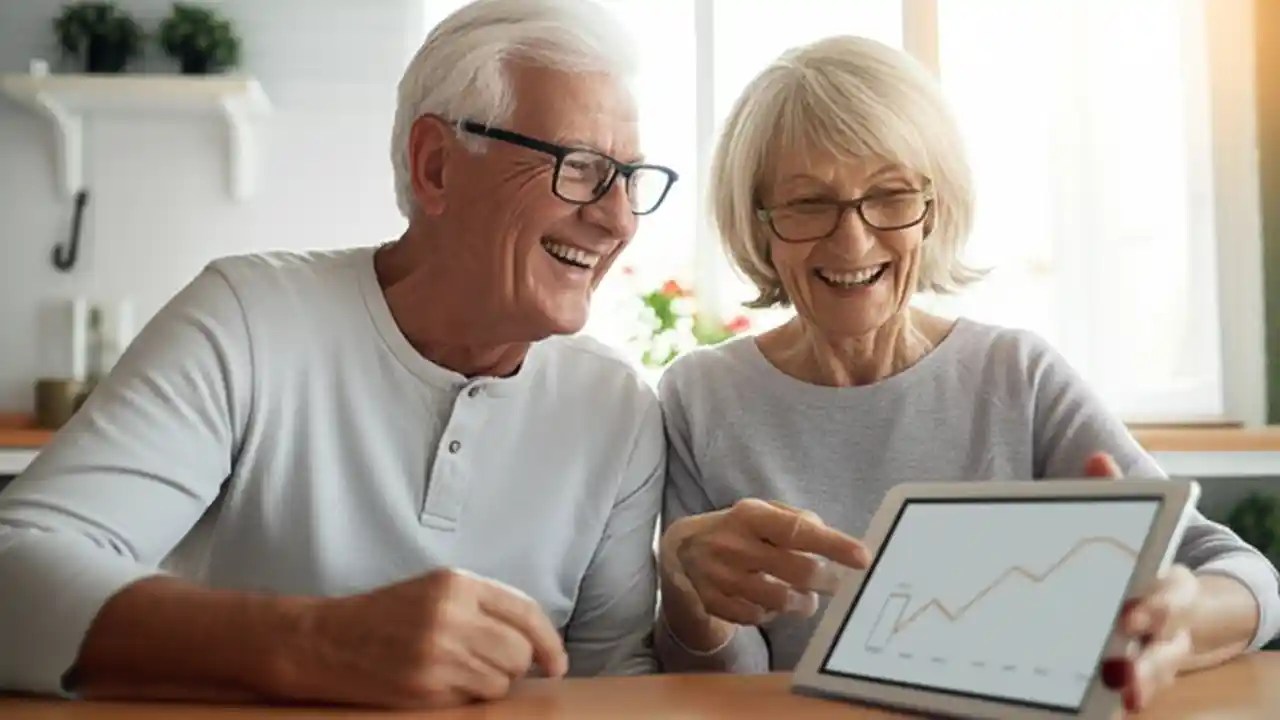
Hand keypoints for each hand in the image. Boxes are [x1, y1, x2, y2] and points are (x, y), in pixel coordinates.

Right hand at [298, 569, 567, 708]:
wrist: (325, 641)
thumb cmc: (385, 616)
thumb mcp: (434, 591)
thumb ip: (483, 606)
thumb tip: (537, 643)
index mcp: (456, 584)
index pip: (526, 612)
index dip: (549, 641)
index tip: (557, 663)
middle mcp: (450, 615)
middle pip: (518, 652)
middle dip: (514, 665)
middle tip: (490, 664)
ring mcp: (438, 653)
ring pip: (500, 681)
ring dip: (489, 683)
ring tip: (458, 672)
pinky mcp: (425, 688)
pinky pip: (472, 701)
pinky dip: (466, 698)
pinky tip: (441, 684)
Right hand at [660, 499, 869, 642]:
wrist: (682, 551)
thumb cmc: (738, 529)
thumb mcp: (763, 511)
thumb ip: (796, 520)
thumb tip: (827, 538)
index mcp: (750, 516)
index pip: (798, 530)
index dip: (833, 545)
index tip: (862, 557)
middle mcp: (734, 545)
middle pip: (795, 571)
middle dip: (826, 580)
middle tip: (836, 583)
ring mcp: (722, 577)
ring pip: (780, 601)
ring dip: (804, 602)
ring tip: (806, 597)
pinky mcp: (715, 603)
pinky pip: (757, 617)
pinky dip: (773, 614)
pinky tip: (773, 603)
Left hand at [1084, 452, 1197, 712]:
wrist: (1192, 607)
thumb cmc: (1148, 562)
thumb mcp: (1140, 527)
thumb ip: (1120, 496)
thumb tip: (1097, 460)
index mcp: (1172, 586)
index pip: (1170, 597)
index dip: (1153, 607)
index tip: (1128, 616)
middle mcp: (1173, 628)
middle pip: (1167, 648)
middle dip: (1146, 660)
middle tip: (1117, 669)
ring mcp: (1161, 658)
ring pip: (1156, 678)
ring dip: (1138, 689)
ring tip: (1118, 699)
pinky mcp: (1144, 679)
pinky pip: (1136, 694)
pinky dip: (1119, 704)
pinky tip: (1100, 711)